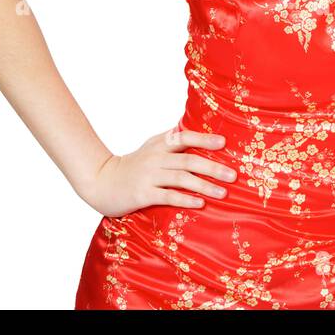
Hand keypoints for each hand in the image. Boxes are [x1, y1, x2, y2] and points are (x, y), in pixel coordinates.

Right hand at [81, 126, 237, 217]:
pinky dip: (185, 199)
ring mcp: (148, 176)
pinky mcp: (142, 194)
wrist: (101, 182)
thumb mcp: (151, 148)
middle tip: (233, 175)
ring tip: (223, 192)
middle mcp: (155, 158)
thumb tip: (198, 131)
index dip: (205, 139)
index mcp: (159, 145)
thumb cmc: (132, 166)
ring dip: (204, 185)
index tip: (224, 143)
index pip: (185, 137)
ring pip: (181, 179)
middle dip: (213, 168)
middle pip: (189, 160)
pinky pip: (167, 196)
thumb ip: (171, 141)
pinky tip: (200, 203)